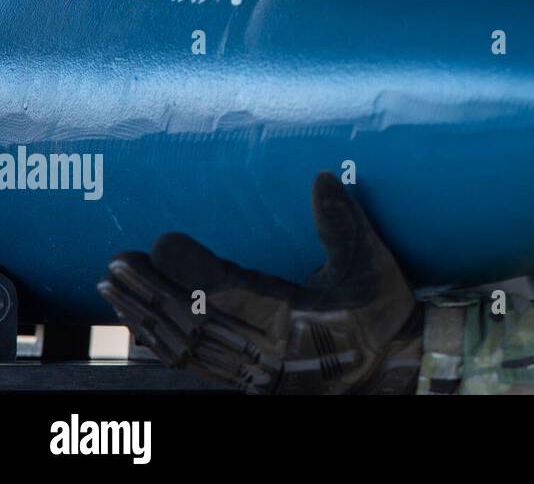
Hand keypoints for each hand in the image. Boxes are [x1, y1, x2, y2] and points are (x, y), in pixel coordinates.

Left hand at [99, 173, 421, 393]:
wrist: (393, 364)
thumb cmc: (383, 310)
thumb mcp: (372, 262)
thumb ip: (343, 221)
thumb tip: (322, 177)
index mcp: (295, 322)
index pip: (228, 295)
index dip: (190, 270)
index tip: (162, 240)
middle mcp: (267, 354)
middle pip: (193, 323)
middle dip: (151, 292)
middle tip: (116, 262)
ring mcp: (254, 374)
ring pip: (186, 348)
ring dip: (146, 316)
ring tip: (114, 288)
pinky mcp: (249, 382)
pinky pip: (194, 366)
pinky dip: (161, 344)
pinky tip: (140, 325)